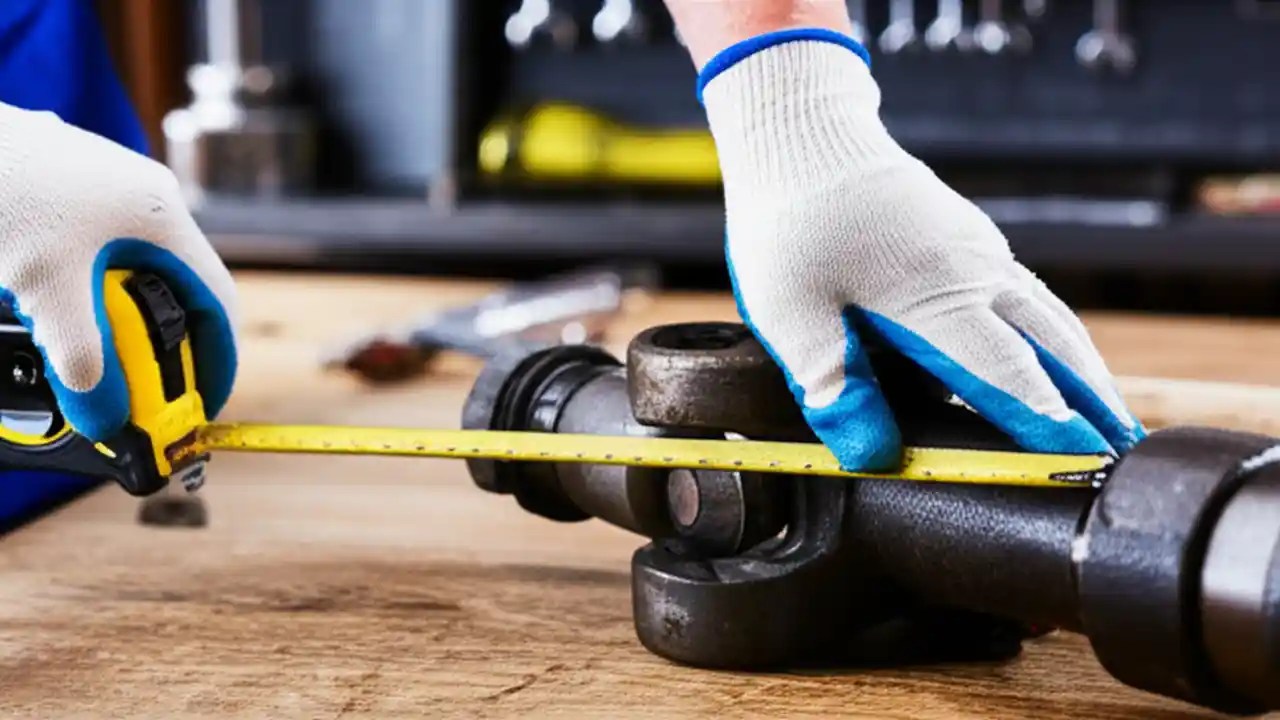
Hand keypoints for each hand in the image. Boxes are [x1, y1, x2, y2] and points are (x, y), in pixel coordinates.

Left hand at [0, 102, 237, 440]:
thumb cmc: (5, 188)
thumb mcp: (44, 289)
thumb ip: (80, 357)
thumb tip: (104, 419)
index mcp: (162, 216)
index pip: (217, 299)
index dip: (218, 357)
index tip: (203, 401)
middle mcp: (147, 196)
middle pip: (179, 285)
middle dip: (167, 343)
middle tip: (147, 389)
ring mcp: (109, 187)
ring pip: (137, 266)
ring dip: (125, 315)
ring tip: (97, 351)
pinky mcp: (72, 187)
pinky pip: (101, 249)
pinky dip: (92, 288)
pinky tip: (55, 305)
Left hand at [699, 30, 1142, 468]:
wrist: (802, 130)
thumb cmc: (791, 222)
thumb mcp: (790, 313)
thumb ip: (834, 384)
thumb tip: (874, 453)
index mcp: (939, 296)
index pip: (1009, 374)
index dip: (1047, 426)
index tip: (1087, 464)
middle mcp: (976, 272)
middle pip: (1054, 345)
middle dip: (1094, 402)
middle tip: (1126, 454)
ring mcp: (977, 251)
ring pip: (1048, 316)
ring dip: (1082, 367)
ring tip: (1105, 416)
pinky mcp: (965, 240)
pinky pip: (1023, 295)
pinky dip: (1049, 334)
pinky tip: (1044, 356)